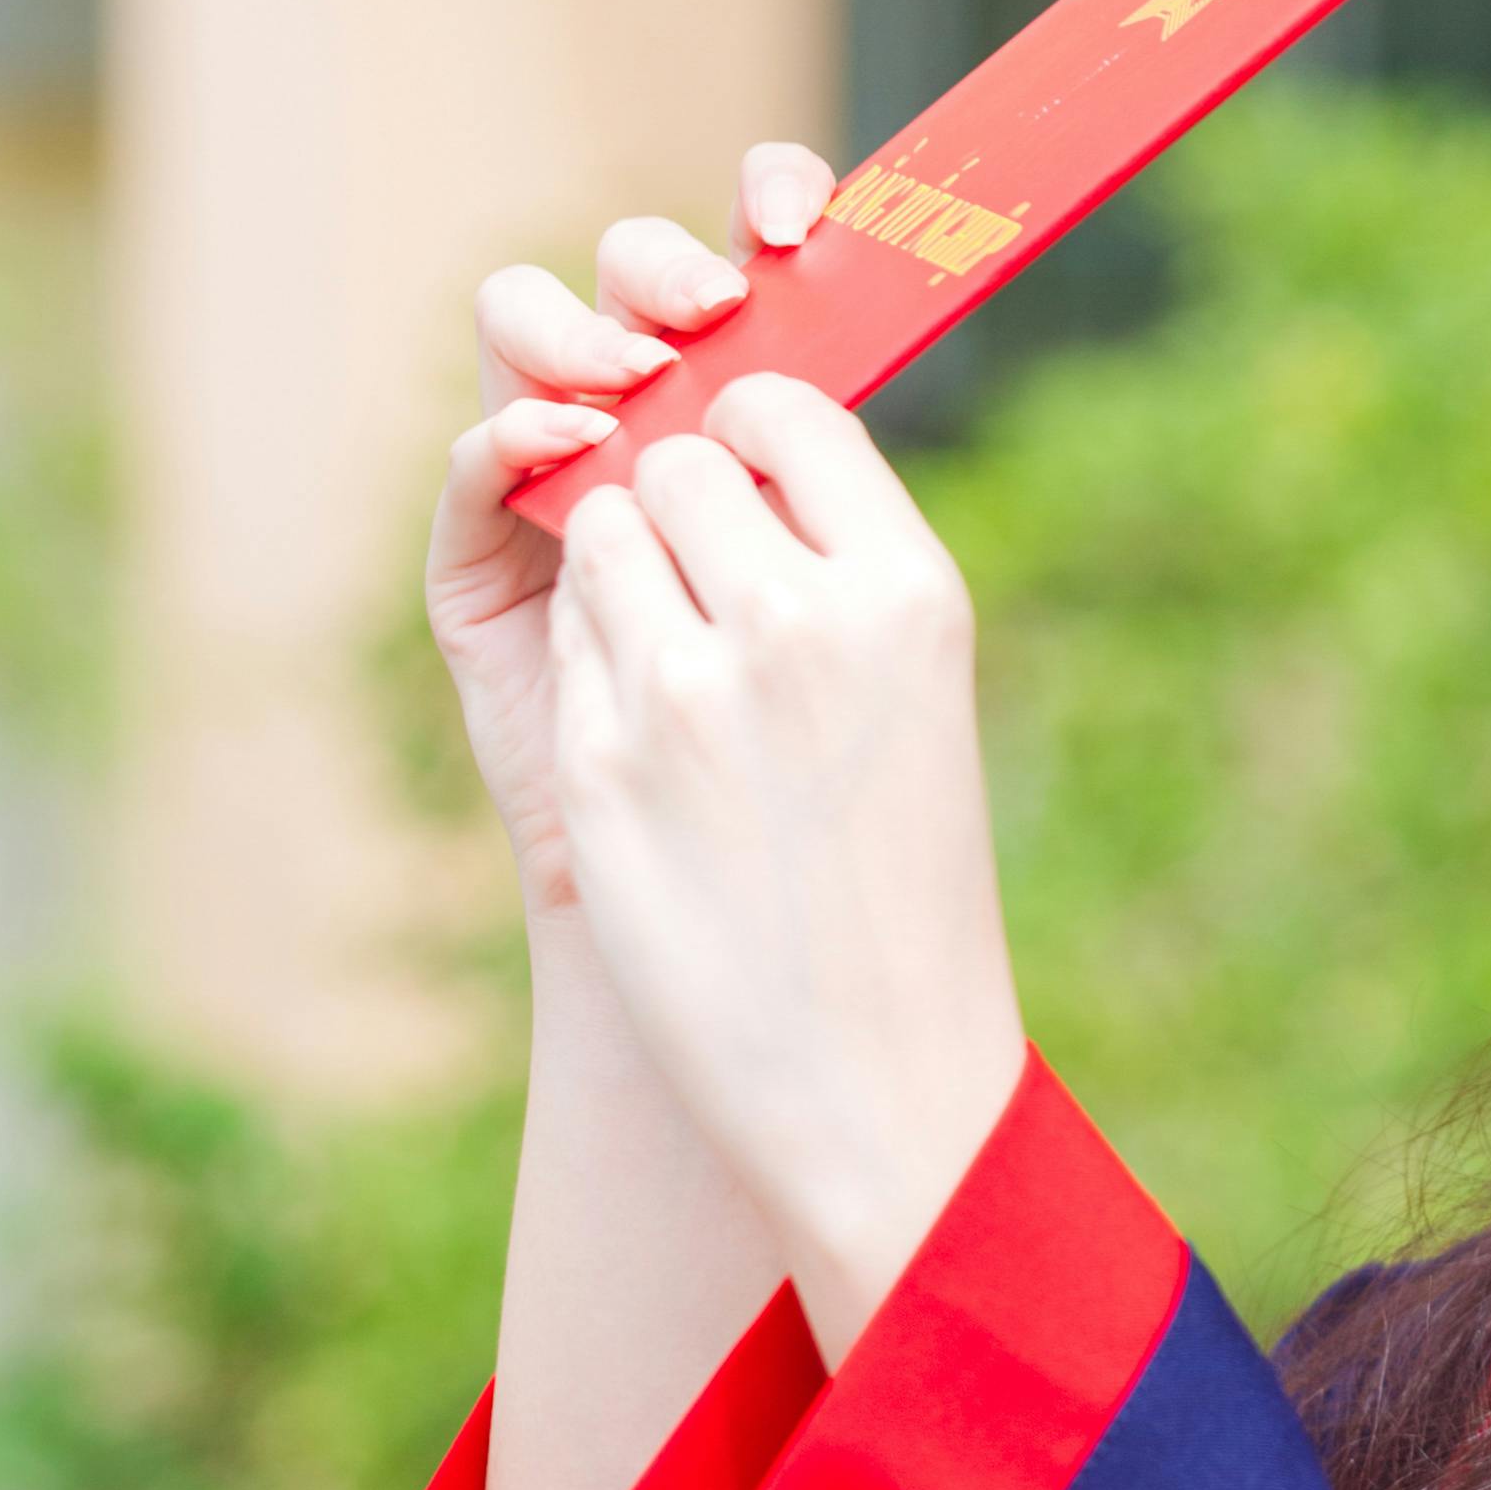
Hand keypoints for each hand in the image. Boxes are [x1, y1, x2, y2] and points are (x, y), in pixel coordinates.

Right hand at [429, 142, 834, 912]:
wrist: (767, 931)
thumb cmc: (840, 774)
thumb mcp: (875, 608)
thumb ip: (847, 478)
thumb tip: (866, 332)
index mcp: (763, 410)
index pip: (749, 258)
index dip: (768, 204)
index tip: (800, 213)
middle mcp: (656, 430)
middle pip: (633, 285)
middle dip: (664, 269)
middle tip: (710, 304)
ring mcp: (561, 491)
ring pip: (532, 341)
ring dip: (578, 332)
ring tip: (628, 378)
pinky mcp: (488, 572)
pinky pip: (474, 470)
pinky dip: (511, 438)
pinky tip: (563, 446)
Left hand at [547, 371, 1027, 1358]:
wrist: (876, 1077)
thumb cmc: (906, 884)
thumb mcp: (921, 698)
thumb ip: (836, 569)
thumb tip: (720, 451)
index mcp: (905, 596)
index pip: (781, 411)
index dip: (744, 431)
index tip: (742, 473)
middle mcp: (794, 622)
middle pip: (675, 464)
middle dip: (676, 507)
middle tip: (707, 591)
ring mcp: (683, 690)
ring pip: (603, 540)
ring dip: (624, 580)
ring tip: (684, 675)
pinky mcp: (596, 761)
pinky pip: (569, 642)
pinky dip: (598, 672)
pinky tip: (660, 757)